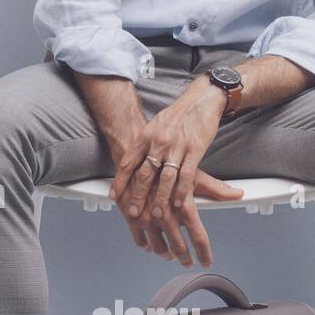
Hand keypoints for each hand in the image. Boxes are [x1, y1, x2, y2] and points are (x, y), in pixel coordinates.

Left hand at [106, 92, 243, 265]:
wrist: (200, 100)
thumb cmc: (177, 115)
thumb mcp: (156, 126)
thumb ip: (145, 143)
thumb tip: (134, 158)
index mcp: (146, 135)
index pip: (129, 162)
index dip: (121, 180)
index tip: (114, 196)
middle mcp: (158, 141)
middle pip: (145, 173)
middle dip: (137, 195)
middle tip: (132, 212)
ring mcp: (176, 146)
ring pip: (165, 177)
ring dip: (159, 198)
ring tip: (155, 214)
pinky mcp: (194, 150)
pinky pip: (186, 174)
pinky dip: (181, 190)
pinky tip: (178, 203)